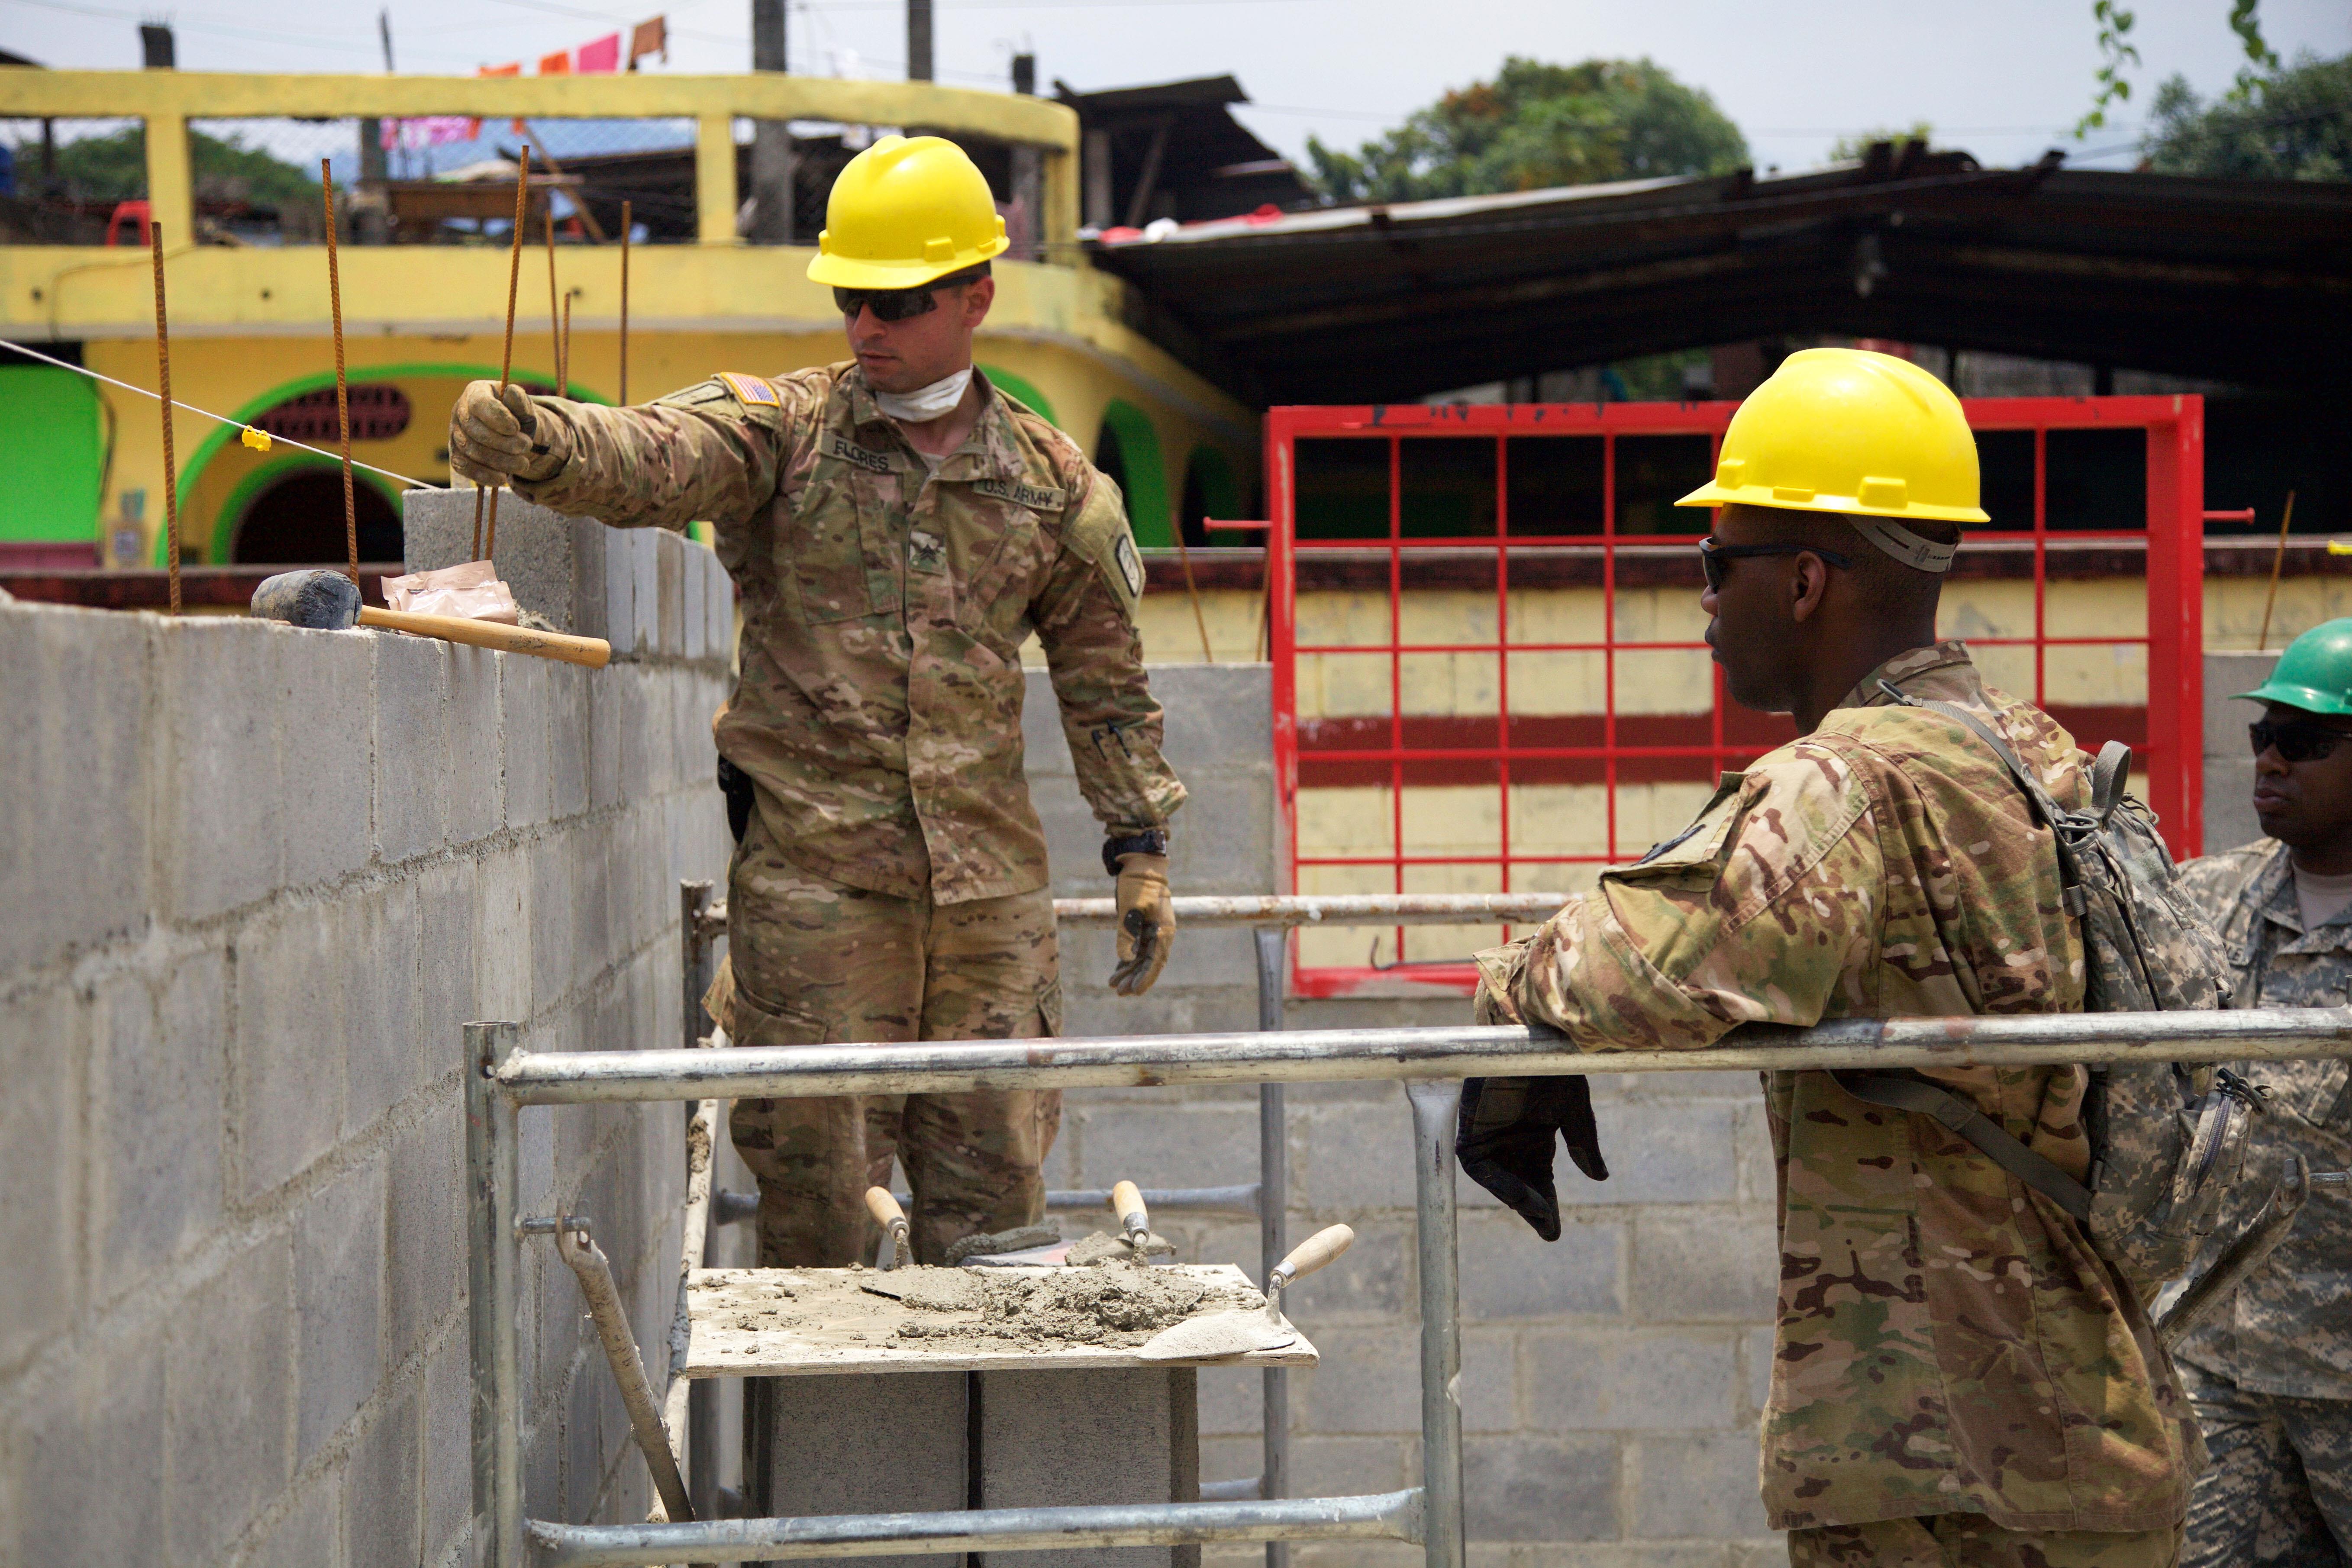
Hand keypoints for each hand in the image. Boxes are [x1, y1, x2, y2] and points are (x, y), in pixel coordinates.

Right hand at [449, 380, 564, 484]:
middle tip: (527, 446)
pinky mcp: (455, 454)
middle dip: (503, 442)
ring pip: (470, 450)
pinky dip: (483, 475)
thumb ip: (520, 400)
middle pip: (474, 430)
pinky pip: (462, 467)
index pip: (479, 403)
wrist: (513, 434)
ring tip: (523, 464)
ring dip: (499, 460)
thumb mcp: (524, 406)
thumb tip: (512, 392)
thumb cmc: (517, 416)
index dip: (497, 417)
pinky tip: (502, 479)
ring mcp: (455, 434)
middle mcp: (460, 411)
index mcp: (475, 392)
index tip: (516, 428)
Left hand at [1108, 852, 1173, 995]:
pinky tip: (1118, 971)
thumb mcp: (1130, 908)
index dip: (1146, 978)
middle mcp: (1160, 932)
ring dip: (1129, 971)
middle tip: (1120, 992)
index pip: (1156, 961)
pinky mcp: (1143, 925)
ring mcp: (1152, 929)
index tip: (1135, 991)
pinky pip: (1136, 948)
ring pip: (1142, 957)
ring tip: (1113, 984)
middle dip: (1135, 978)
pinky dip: (1127, 960)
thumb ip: (1127, 933)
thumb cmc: (1138, 882)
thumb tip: (1125, 959)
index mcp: (1163, 929)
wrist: (1141, 862)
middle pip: (1149, 962)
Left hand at [1455, 1076, 1608, 1240]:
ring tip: (1538, 1213)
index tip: (1553, 1231)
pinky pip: (1479, 1166)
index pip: (1539, 1181)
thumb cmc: (1552, 1068)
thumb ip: (1582, 1143)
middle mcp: (1510, 1140)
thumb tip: (1600, 1177)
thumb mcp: (1574, 1110)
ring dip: (1516, 1198)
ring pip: (1499, 1179)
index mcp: (1534, 1137)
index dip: (1546, 1206)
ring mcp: (1489, 1136)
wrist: (1530, 1037)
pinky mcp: (1470, 1130)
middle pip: (1519, 1185)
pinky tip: (1518, 1192)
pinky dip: (1498, 1180)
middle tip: (1548, 1229)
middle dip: (1532, 1209)